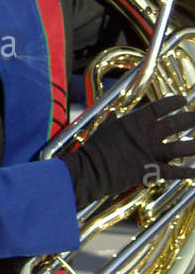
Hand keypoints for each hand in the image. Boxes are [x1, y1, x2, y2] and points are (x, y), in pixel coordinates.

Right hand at [61, 94, 194, 206]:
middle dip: (193, 120)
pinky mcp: (152, 170)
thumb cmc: (93, 149)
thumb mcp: (102, 129)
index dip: (174, 102)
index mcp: (136, 121)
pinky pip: (175, 172)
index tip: (183, 100)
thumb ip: (112, 121)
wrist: (89, 170)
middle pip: (177, 124)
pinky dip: (188, 172)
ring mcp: (152, 152)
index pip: (161, 107)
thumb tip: (113, 114)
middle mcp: (148, 134)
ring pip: (183, 148)